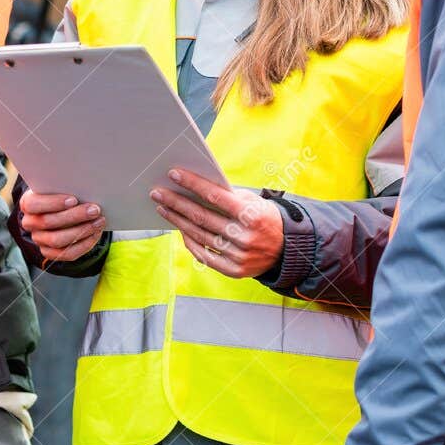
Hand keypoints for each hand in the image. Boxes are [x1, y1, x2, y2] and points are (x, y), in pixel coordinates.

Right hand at [18, 188, 106, 262]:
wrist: (64, 211)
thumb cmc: (63, 194)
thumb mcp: (62, 188)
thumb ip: (67, 187)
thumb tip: (85, 188)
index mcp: (28, 203)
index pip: (33, 204)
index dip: (52, 203)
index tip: (73, 199)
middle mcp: (30, 223)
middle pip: (48, 222)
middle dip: (74, 216)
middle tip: (94, 209)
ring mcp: (39, 239)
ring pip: (58, 240)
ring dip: (82, 230)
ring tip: (98, 221)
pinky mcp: (50, 252)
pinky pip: (67, 253)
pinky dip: (84, 244)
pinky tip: (95, 233)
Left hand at [151, 168, 282, 277]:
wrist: (286, 251)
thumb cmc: (264, 219)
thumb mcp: (254, 202)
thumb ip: (229, 197)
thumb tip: (196, 188)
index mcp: (251, 215)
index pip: (215, 196)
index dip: (193, 184)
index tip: (174, 174)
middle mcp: (244, 236)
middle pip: (202, 217)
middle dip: (176, 203)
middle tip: (158, 193)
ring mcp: (238, 255)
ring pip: (199, 236)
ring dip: (178, 220)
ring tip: (163, 208)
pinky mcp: (234, 270)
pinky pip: (204, 255)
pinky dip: (189, 242)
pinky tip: (179, 229)